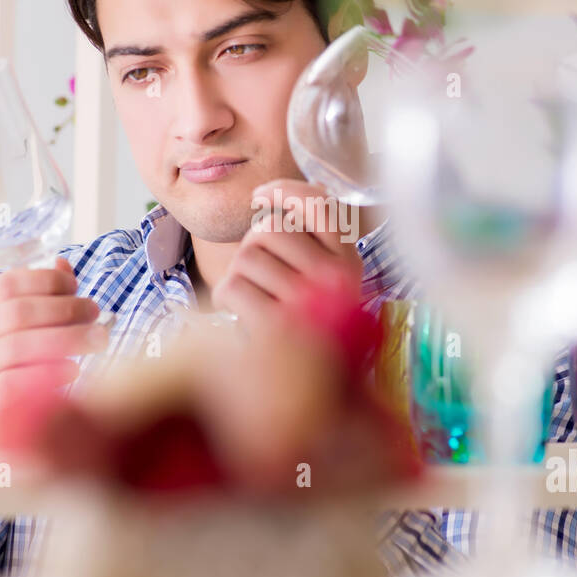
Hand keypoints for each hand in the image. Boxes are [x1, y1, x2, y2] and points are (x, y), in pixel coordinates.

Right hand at [0, 258, 108, 449]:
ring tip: (98, 339)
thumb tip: (62, 263)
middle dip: (64, 309)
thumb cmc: (16, 364)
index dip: (45, 280)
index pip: (7, 284)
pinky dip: (48, 374)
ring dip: (66, 339)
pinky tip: (74, 370)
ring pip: (17, 346)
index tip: (75, 285)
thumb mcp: (26, 327)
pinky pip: (14, 383)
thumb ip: (44, 296)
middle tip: (96, 312)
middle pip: (17, 313)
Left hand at [210, 179, 363, 333]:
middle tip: (261, 273)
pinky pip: (232, 286)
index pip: (317, 202)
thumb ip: (307, 230)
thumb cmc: (302, 317)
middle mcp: (336, 279)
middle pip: (269, 229)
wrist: (301, 386)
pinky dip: (227, 297)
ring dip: (239, 274)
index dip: (283, 190)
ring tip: (255, 297)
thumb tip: (267, 193)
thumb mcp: (320, 273)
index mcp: (349, 260)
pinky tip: (242, 311)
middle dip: (254, 245)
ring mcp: (308, 302)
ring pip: (246, 256)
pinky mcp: (276, 327)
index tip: (263, 196)